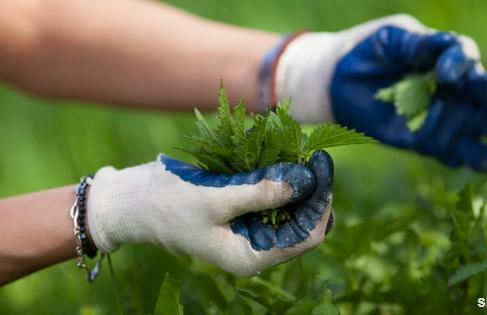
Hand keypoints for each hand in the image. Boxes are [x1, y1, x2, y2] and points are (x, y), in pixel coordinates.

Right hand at [87, 150, 333, 275]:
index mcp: (252, 256)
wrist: (135, 201)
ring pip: (293, 208)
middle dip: (312, 191)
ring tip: (301, 153)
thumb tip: (303, 183)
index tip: (321, 168)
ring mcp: (252, 229)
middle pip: (304, 221)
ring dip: (299, 182)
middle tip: (314, 156)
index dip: (320, 204)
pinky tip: (282, 156)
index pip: (306, 237)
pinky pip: (274, 196)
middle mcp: (258, 247)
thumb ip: (259, 193)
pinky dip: (280, 178)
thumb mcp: (215, 199)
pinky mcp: (246, 211)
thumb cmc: (169, 205)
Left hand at [272, 15, 486, 175]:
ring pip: (482, 124)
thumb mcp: (392, 40)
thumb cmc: (370, 52)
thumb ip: (418, 45)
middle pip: (485, 89)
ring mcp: (449, 116)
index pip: (464, 56)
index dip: (459, 63)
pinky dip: (486, 161)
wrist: (340, 83)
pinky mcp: (435, 143)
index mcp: (446, 55)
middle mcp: (456, 87)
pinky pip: (464, 153)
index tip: (445, 74)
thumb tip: (444, 52)